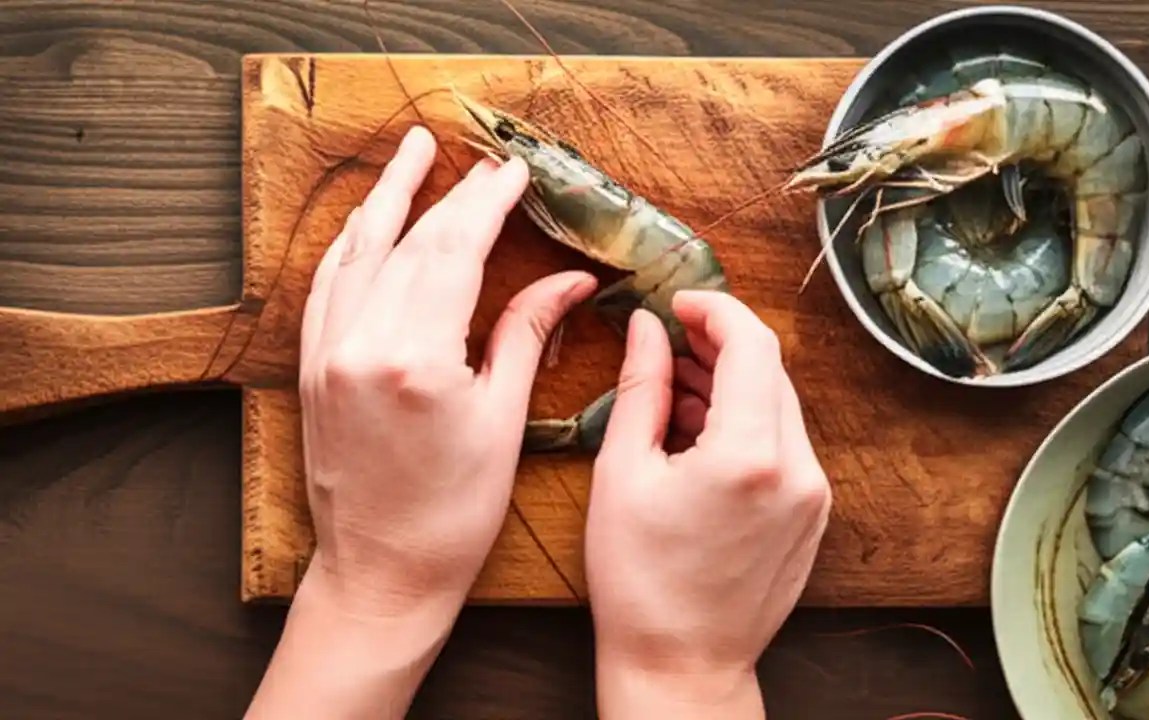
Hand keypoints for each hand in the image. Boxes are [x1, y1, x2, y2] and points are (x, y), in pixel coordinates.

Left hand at [246, 125, 596, 718]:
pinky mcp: (310, 369)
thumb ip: (525, 334)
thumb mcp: (503, 421)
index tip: (513, 172)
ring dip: (389, 197)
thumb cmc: (454, 513)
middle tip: (484, 162)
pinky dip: (350, 245)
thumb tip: (566, 280)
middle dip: (450, 195)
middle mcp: (361, 345)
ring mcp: (327, 354)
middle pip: (410, 244)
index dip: (487, 204)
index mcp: (416, 359)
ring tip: (413, 152)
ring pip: (358, 252)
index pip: (455, 253)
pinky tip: (366, 221)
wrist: (381, 572)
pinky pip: (327, 286)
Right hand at [585, 291, 831, 719]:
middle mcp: (797, 469)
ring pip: (780, 404)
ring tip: (677, 387)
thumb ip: (641, 386)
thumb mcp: (622, 473)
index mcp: (748, 455)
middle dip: (721, 343)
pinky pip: (785, 443)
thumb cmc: (639, 582)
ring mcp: (813, 494)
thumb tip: (646, 328)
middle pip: (770, 369)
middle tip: (670, 341)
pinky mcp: (813, 514)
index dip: (714, 309)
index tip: (677, 304)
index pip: (751, 343)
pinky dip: (747, 421)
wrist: (682, 665)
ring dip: (734, 382)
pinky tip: (702, 431)